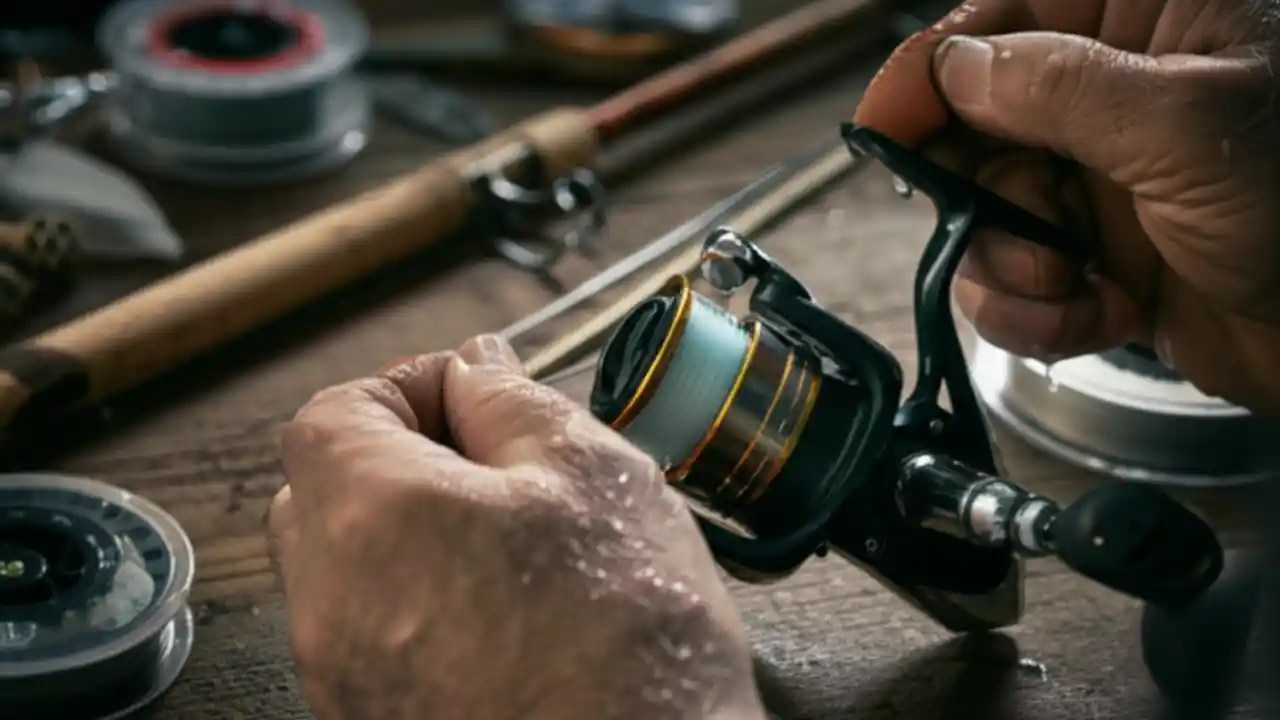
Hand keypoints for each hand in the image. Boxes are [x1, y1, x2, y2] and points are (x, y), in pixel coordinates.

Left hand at [268, 335, 766, 719]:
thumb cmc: (627, 637)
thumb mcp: (591, 473)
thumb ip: (512, 402)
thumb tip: (477, 369)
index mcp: (370, 517)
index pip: (332, 413)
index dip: (406, 387)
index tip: (472, 396)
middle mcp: (330, 605)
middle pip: (321, 492)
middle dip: (395, 459)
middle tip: (487, 465)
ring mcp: (344, 677)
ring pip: (345, 571)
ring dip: (408, 535)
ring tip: (506, 545)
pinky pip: (372, 637)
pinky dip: (418, 604)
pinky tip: (504, 612)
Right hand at [856, 0, 1279, 414]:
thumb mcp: (1186, 127)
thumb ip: (1058, 85)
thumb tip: (958, 67)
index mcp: (1151, 21)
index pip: (1005, 20)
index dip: (933, 71)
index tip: (883, 126)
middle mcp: (1118, 96)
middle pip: (977, 125)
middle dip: (977, 190)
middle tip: (1004, 226)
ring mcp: (1103, 180)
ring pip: (985, 210)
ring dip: (1009, 265)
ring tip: (1067, 286)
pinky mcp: (1097, 258)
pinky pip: (1015, 278)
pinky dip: (1035, 312)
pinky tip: (1092, 316)